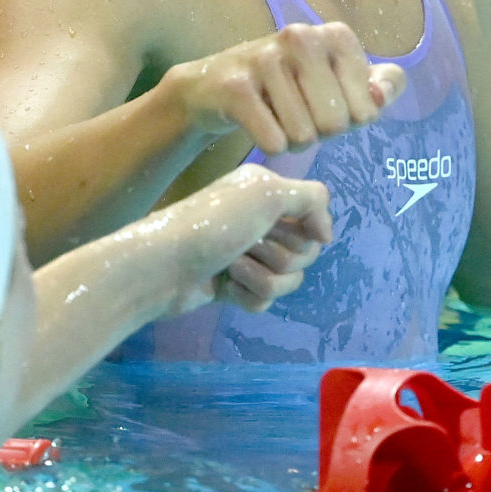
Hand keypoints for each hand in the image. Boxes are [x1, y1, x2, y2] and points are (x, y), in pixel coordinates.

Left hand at [157, 166, 331, 315]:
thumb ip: (312, 199)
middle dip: (280, 253)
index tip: (284, 227)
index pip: (315, 216)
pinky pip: (265, 299)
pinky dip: (247, 295)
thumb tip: (326, 234)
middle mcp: (260, 221)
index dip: (308, 229)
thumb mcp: (267, 193)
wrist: (164, 265)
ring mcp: (247, 255)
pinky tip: (224, 286)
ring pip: (288, 279)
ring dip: (262, 276)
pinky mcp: (235, 287)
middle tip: (249, 244)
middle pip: (305, 252)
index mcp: (267, 193)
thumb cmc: (214, 223)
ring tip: (232, 266)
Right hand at [161, 22, 406, 156]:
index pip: (368, 111)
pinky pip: (273, 141)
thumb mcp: (336, 79)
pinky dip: (270, 146)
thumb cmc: (287, 84)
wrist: (213, 86)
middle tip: (299, 117)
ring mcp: (266, 58)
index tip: (327, 107)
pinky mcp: (236, 86)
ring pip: (303, 136)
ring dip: (292, 142)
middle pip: (336, 124)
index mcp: (335, 35)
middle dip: (320, 134)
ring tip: (278, 119)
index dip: (348, 121)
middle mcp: (302, 37)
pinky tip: (258, 126)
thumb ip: (377, 85)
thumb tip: (383, 95)